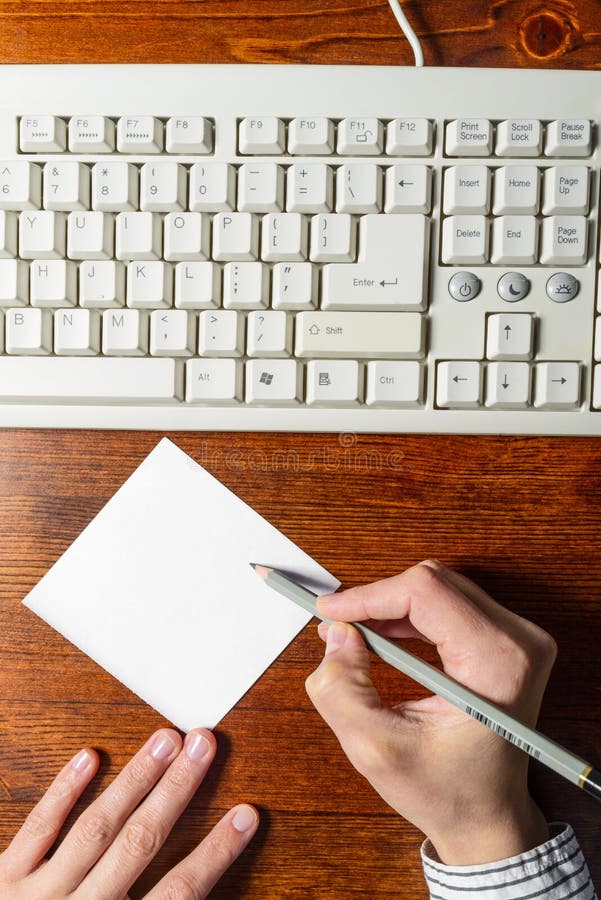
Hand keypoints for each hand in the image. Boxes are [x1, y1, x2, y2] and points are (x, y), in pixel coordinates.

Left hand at [0, 728, 257, 897]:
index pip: (177, 893)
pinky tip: (89, 757)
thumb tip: (195, 893)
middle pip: (138, 844)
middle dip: (175, 790)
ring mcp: (36, 896)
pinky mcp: (2, 881)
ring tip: (164, 740)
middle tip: (203, 744)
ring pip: (94, 828)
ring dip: (133, 780)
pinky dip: (63, 792)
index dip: (215, 853)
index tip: (245, 815)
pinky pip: (35, 830)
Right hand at [306, 560, 554, 865]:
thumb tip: (336, 634)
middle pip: (432, 583)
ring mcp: (519, 637)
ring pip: (438, 587)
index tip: (328, 612)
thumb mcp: (376, 750)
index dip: (368, 596)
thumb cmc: (446, 792)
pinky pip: (450, 603)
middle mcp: (519, 641)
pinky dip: (410, 613)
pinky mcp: (508, 639)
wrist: (490, 817)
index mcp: (498, 664)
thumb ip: (341, 690)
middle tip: (336, 626)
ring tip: (354, 633)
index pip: (425, 593)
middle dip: (377, 599)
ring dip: (391, 605)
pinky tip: (383, 635)